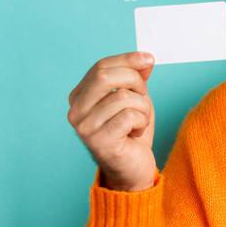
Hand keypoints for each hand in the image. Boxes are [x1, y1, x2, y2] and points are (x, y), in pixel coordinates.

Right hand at [67, 51, 157, 190]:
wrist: (133, 168)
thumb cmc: (132, 132)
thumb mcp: (136, 98)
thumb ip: (137, 77)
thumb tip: (145, 59)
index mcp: (79, 96)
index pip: (101, 67)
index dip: (128, 59)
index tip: (149, 59)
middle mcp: (76, 111)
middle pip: (104, 76)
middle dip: (134, 81)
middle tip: (143, 96)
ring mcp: (84, 127)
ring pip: (121, 97)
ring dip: (142, 107)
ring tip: (138, 121)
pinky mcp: (99, 141)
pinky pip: (129, 116)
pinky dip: (141, 122)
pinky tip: (136, 133)